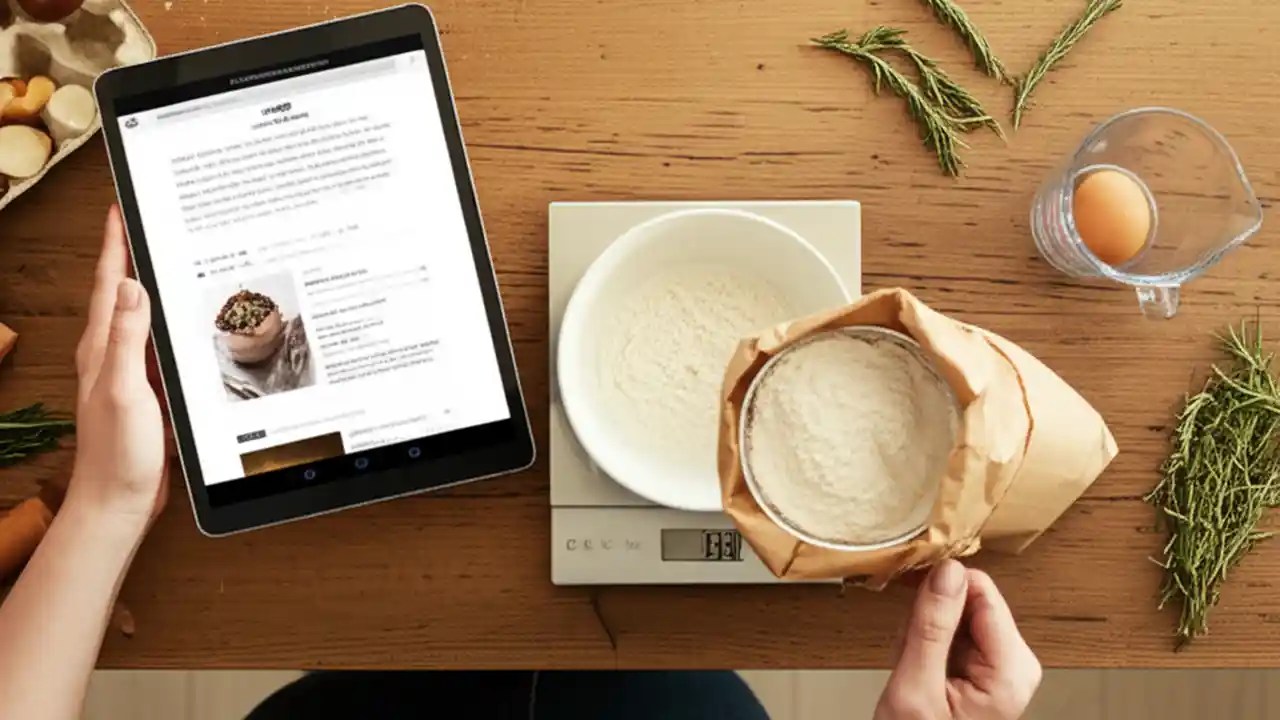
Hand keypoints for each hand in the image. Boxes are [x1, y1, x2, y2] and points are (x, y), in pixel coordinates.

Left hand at [66, 205, 167, 523]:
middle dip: (130, 254)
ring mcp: (127, 373)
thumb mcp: (125, 390)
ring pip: (140, 317)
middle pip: (121, 292)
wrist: (118, 502)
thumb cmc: (117, 454)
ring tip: (167, 259)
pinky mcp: (144, 391)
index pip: (107, 283)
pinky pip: (157, 345)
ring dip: (151, 287)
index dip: (113, 245)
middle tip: (146, 222)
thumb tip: (129, 285)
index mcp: (102, 348)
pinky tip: (183, 323)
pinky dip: (168, 324)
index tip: (120, 209)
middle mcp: (110, 355)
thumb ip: (126, 338)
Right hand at [875, 560, 1041, 719]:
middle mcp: (1017, 666)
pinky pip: (957, 630)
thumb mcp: (914, 689)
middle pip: (973, 601)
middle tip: (909, 649)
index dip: (942, 586)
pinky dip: (930, 641)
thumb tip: (946, 571)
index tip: (911, 590)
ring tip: (914, 664)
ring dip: (927, 630)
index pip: (983, 593)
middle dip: (932, 617)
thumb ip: (931, 627)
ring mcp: (1004, 666)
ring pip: (961, 613)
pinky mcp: (989, 667)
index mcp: (1010, 674)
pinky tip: (921, 666)